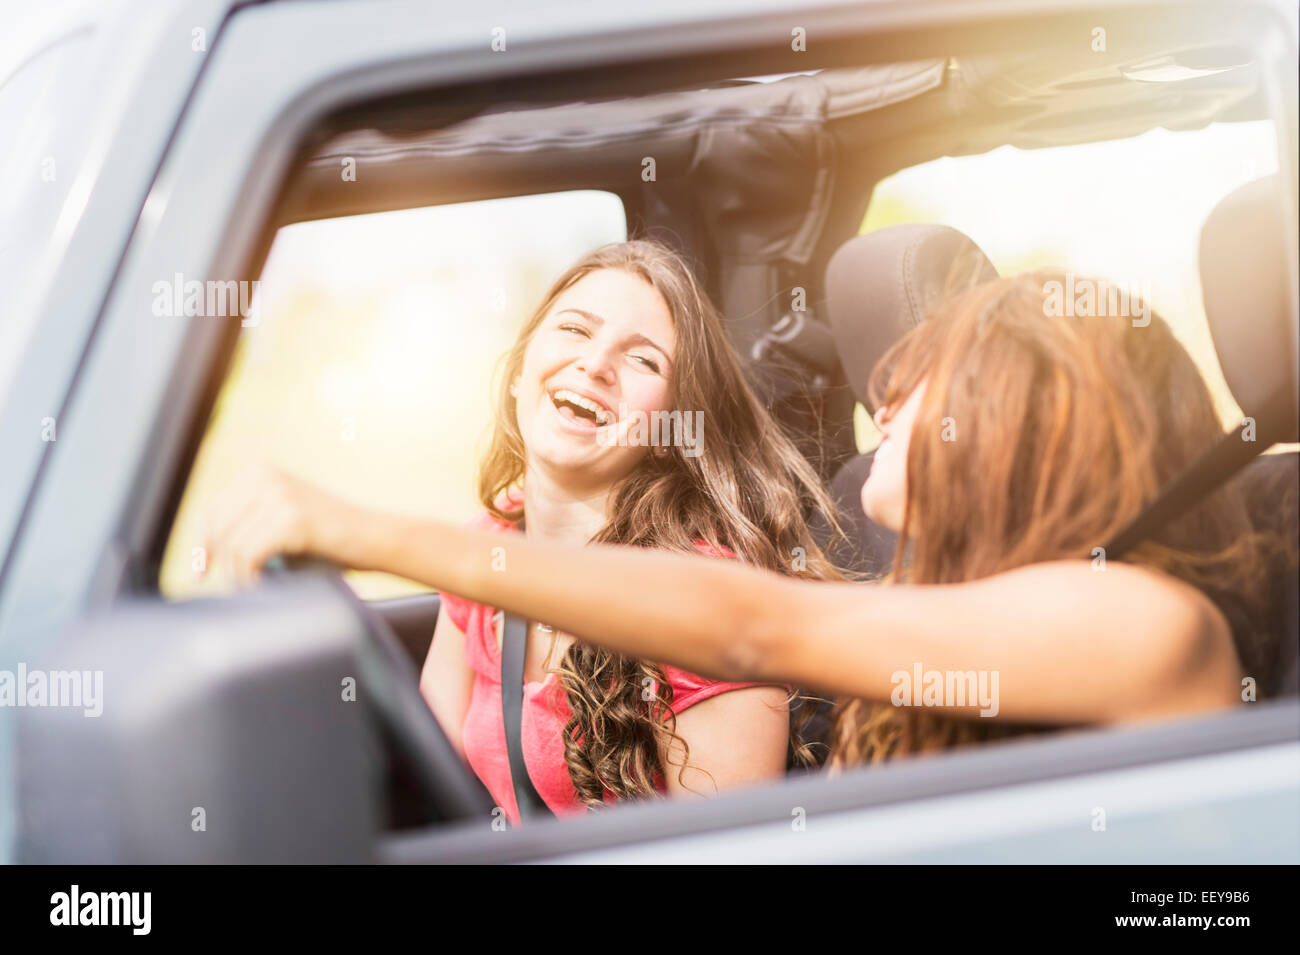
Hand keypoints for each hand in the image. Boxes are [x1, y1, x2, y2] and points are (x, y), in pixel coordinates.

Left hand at [198, 463, 356, 587]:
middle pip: (217, 529)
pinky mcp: (291, 518)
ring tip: (259, 586)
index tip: (202, 572)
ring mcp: (279, 494)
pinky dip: (252, 577)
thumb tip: (202, 553)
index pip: (211, 511)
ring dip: (240, 575)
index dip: (202, 545)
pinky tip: (267, 584)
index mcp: (260, 471)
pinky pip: (249, 555)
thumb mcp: (281, 522)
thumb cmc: (329, 539)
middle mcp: (266, 476)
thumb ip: (249, 525)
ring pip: (232, 545)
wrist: (375, 538)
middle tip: (236, 587)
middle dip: (221, 564)